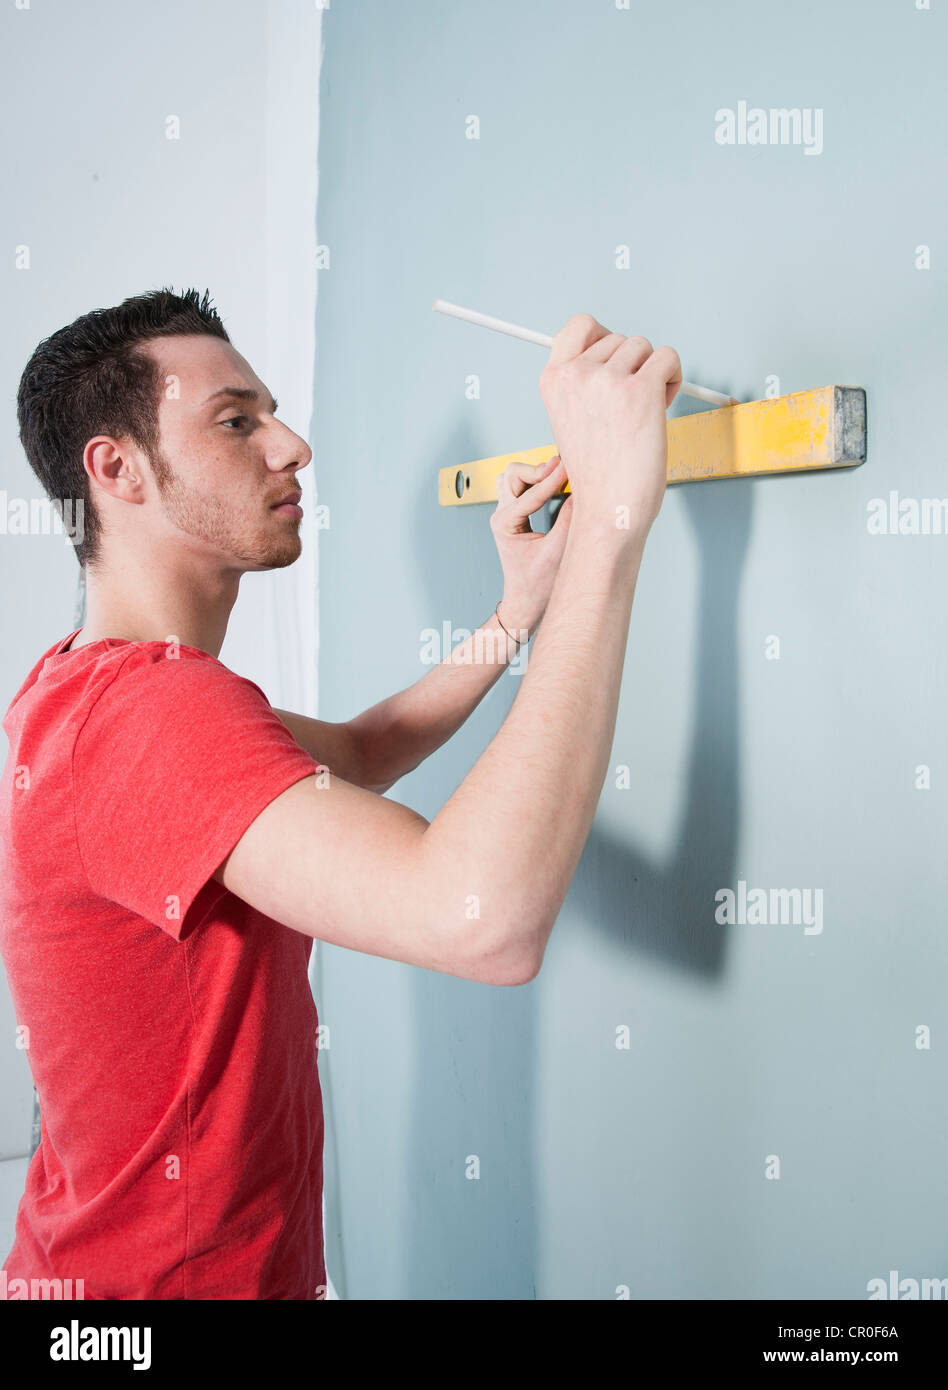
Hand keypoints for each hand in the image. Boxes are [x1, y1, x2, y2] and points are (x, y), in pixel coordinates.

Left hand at [490, 453, 574, 634]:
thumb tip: (583, 493)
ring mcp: (506, 514)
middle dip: (538, 470)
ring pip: (514, 477)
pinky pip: (521, 487)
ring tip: (559, 473)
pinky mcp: (515, 515)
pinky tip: (556, 482)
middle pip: (513, 475)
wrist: (527, 602)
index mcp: (504, 524)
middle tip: (563, 468)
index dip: (553, 480)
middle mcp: (501, 515)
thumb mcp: (557, 552)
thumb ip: (569, 520)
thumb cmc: (538, 585)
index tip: (571, 467)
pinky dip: (537, 481)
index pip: (531, 494)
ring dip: (535, 472)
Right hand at [538, 313, 681, 543]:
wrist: (609, 509)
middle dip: (633, 365)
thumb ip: (582, 383)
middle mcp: (576, 374)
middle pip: (620, 337)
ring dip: (653, 373)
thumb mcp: (570, 419)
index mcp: (554, 380)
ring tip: (644, 411)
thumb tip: (614, 352)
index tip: (615, 359)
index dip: (604, 336)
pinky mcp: (640, 389)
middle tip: (631, 405)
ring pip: (645, 347)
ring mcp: (607, 380)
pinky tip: (661, 408)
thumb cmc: (597, 473)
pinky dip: (673, 378)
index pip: (580, 325)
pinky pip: (669, 358)